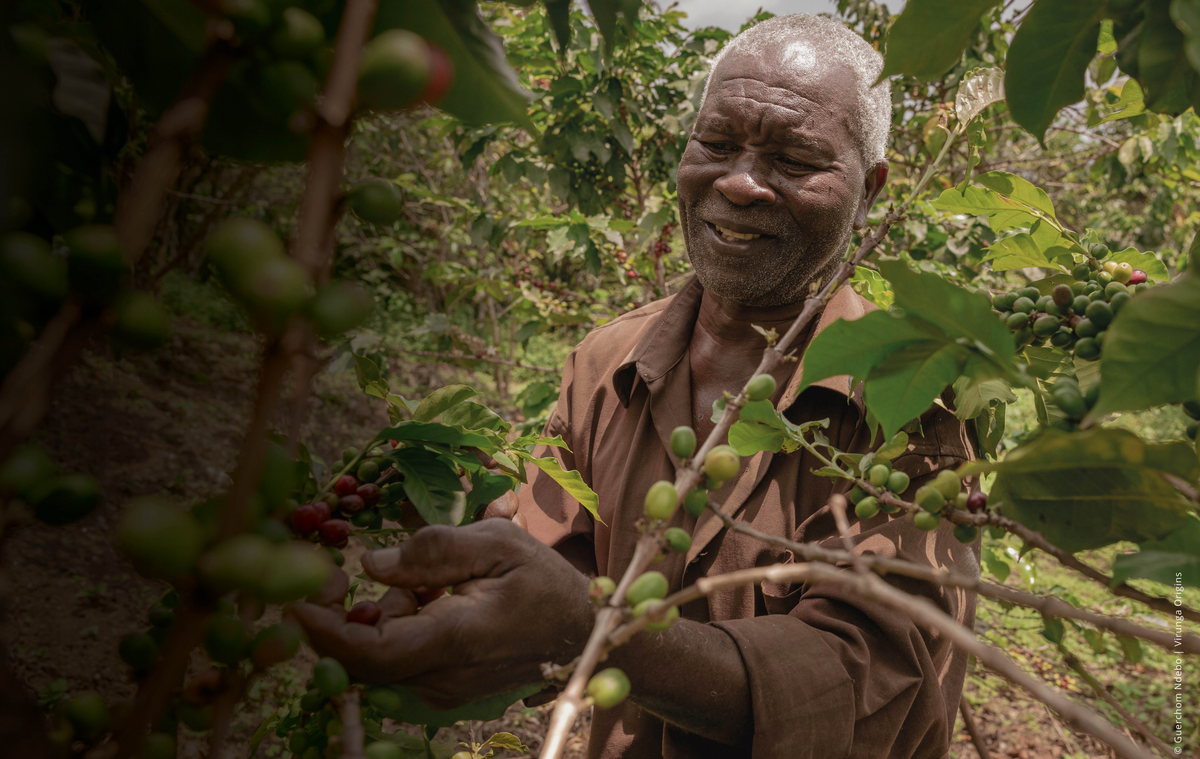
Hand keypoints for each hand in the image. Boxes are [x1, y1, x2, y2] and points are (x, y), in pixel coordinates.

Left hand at [286, 519, 592, 707]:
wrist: (583, 633)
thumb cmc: (545, 583)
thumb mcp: (500, 544)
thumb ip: (435, 550)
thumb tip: (371, 563)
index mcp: (456, 639)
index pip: (370, 652)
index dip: (323, 631)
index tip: (293, 599)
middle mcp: (441, 677)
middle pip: (363, 656)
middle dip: (342, 613)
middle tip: (340, 571)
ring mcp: (441, 689)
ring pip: (379, 656)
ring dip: (377, 615)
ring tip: (423, 579)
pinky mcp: (442, 688)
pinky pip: (399, 659)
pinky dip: (396, 625)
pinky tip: (430, 598)